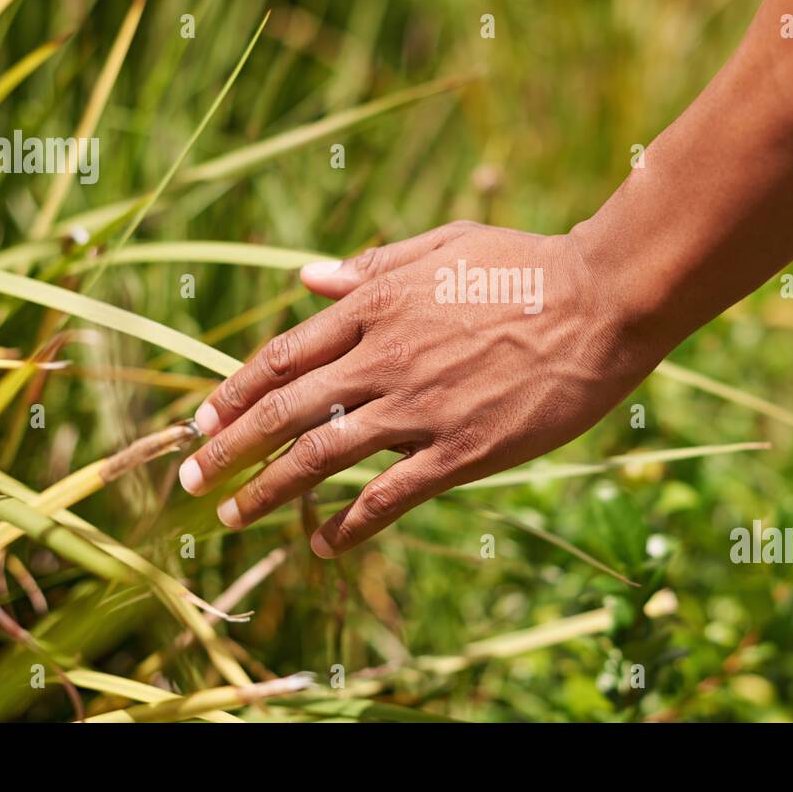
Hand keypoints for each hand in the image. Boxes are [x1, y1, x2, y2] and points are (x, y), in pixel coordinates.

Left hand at [176, 220, 659, 556]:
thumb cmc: (526, 265)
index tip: (202, 418)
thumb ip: (372, 267)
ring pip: (320, 458)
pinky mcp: (460, 451)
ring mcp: (418, 408)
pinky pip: (388, 496)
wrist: (601, 300)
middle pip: (284, 411)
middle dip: (228, 447)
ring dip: (268, 491)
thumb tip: (308, 278)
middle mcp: (383, 359)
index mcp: (376, 306)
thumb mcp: (443, 246)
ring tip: (232, 517)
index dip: (235, 391)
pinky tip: (322, 544)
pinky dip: (348, 524)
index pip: (283, 355)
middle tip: (191, 478)